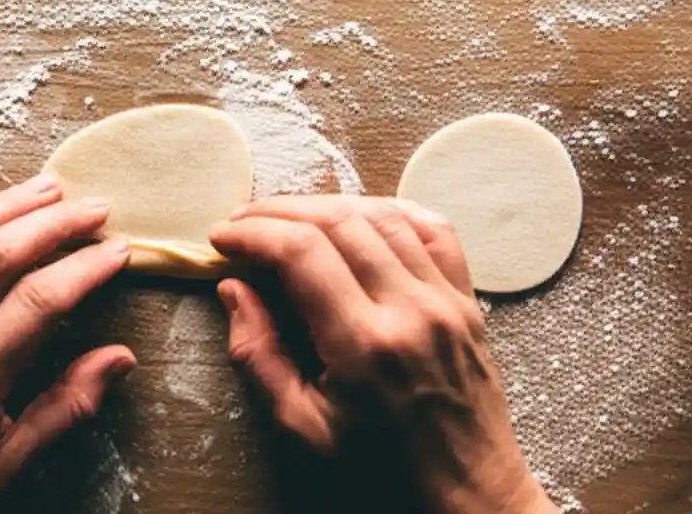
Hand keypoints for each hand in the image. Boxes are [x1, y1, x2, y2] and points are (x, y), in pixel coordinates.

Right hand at [210, 196, 557, 513]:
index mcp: (364, 346)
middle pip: (338, 221)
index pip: (301, 253)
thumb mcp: (301, 429)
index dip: (253, 232)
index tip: (222, 237)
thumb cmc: (380, 469)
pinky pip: (434, 229)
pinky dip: (390, 210)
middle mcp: (411, 310)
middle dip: (279, 211)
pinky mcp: (467, 300)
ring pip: (383, 215)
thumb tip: (233, 289)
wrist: (469, 493)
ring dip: (327, 206)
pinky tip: (357, 216)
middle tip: (243, 221)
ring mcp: (446, 300)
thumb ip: (259, 356)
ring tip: (288, 218)